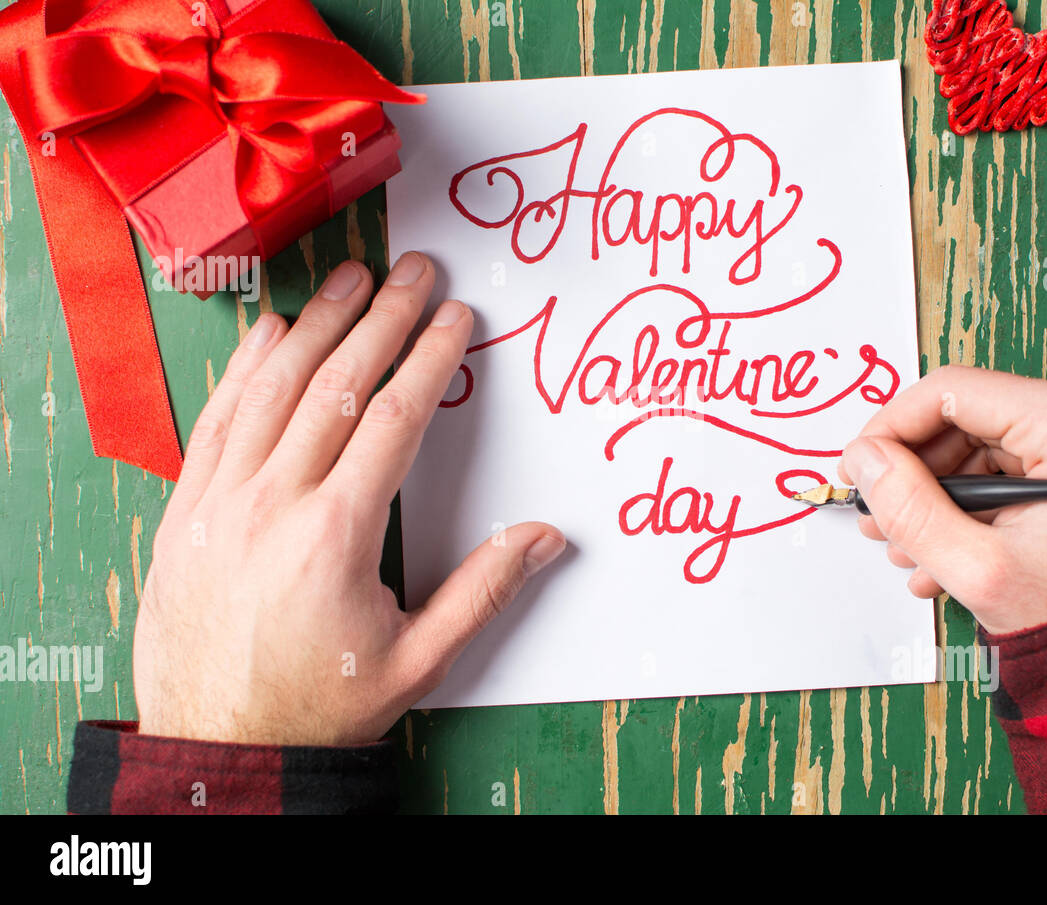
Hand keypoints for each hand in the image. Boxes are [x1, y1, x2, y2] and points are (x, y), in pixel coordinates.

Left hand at [135, 252, 564, 744]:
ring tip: (351, 280)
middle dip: (382, 320)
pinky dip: (244, 370)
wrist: (217, 746)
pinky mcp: (186, 511)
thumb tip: (545, 538)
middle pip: (336, 386)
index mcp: (336, 536)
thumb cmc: (317, 707)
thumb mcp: (416, 662)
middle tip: (414, 272)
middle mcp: (273, 504)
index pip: (393, 419)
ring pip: (272, 390)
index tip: (454, 317)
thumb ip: (483, 592)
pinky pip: (215, 421)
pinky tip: (269, 333)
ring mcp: (220, 502)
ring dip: (316, 327)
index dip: (428, 358)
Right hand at [838, 365, 1046, 633]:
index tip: (858, 466)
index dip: (889, 428)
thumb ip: (907, 507)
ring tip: (914, 547)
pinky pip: (1017, 457)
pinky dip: (979, 498)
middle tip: (880, 519)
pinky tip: (953, 544)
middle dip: (916, 474)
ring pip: (986, 441)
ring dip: (942, 494)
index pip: (949, 391)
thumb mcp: (978, 567)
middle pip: (967, 417)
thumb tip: (863, 460)